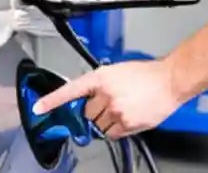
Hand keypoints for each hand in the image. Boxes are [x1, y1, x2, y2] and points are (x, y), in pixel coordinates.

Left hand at [31, 59, 184, 139]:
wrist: (169, 81)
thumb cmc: (146, 74)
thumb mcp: (117, 72)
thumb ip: (99, 85)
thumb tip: (87, 99)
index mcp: (101, 77)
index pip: (71, 90)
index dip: (52, 100)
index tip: (38, 108)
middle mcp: (105, 94)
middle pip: (87, 113)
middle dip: (95, 111)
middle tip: (111, 103)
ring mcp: (115, 110)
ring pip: (98, 125)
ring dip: (106, 121)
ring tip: (124, 108)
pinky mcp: (126, 123)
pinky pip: (111, 133)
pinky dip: (116, 129)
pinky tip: (128, 117)